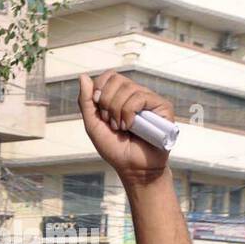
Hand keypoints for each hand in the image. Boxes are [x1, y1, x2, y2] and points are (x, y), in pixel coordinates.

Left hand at [77, 72, 173, 187]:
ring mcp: (150, 99)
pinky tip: (131, 127)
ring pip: (127, 88)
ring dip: (117, 112)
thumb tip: (82, 76)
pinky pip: (139, 97)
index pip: (109, 76)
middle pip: (116, 79)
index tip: (99, 110)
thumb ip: (87, 102)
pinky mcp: (162, 105)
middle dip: (106, 103)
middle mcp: (136, 94)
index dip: (99, 89)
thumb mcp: (94, 125)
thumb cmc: (115, 149)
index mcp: (120, 97)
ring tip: (122, 128)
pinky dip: (129, 114)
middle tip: (111, 122)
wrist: (133, 167)